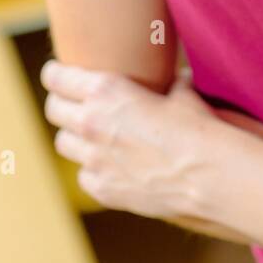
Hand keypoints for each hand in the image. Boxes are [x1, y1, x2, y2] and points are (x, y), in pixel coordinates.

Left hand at [41, 61, 221, 219]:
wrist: (207, 174)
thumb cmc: (197, 126)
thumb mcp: (180, 91)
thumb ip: (167, 82)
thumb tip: (175, 76)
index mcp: (105, 90)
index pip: (56, 78)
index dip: (54, 75)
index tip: (56, 74)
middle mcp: (91, 122)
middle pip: (54, 110)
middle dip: (60, 103)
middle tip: (70, 103)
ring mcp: (94, 159)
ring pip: (64, 143)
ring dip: (75, 137)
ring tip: (90, 135)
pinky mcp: (103, 189)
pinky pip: (84, 175)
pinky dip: (92, 169)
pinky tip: (108, 165)